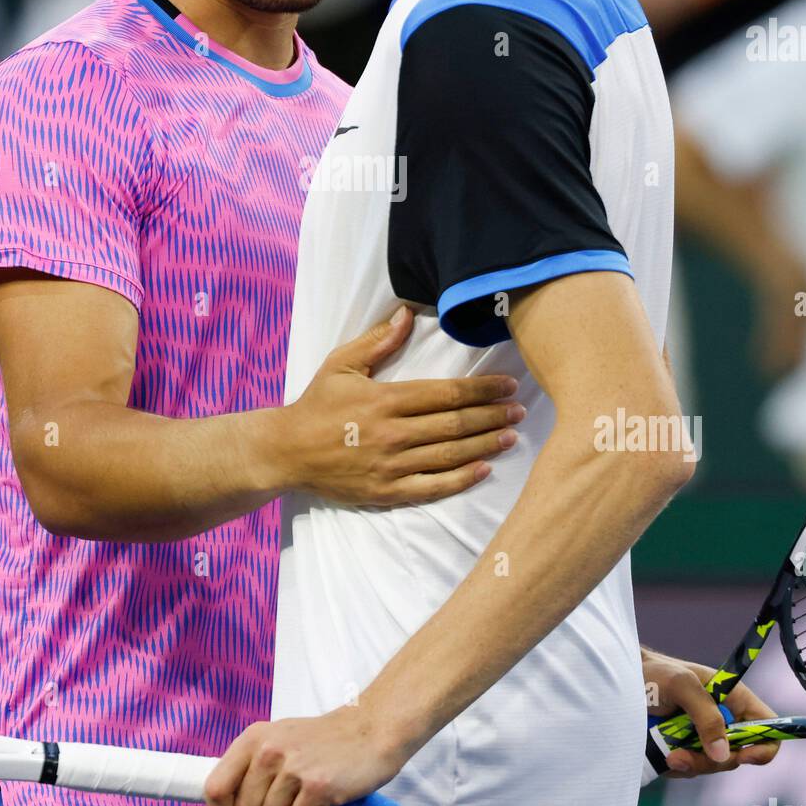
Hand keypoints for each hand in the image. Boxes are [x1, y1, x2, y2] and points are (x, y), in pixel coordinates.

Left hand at [204, 708, 402, 805]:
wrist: (370, 730)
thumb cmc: (321, 740)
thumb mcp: (278, 739)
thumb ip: (250, 766)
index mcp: (254, 738)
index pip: (215, 787)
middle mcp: (269, 750)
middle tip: (286, 795)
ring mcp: (293, 767)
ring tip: (304, 791)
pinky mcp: (317, 786)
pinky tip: (320, 795)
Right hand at [270, 306, 523, 507]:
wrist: (286, 452)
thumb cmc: (316, 405)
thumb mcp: (341, 364)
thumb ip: (377, 341)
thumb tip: (407, 314)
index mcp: (386, 399)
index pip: (446, 393)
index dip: (481, 390)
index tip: (507, 385)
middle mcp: (393, 433)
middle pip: (455, 424)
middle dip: (491, 416)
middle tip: (519, 411)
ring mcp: (392, 465)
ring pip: (450, 455)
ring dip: (485, 445)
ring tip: (510, 436)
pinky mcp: (387, 491)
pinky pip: (432, 487)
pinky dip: (461, 479)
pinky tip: (483, 469)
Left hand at [643, 647, 780, 776]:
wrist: (621, 681)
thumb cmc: (654, 672)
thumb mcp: (681, 684)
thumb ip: (705, 714)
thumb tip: (722, 753)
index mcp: (733, 699)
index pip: (767, 726)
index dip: (766, 744)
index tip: (746, 756)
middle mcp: (723, 720)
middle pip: (738, 755)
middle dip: (714, 760)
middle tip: (683, 753)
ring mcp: (704, 737)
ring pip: (712, 766)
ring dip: (691, 763)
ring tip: (668, 752)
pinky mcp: (685, 750)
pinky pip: (690, 769)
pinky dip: (678, 766)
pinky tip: (662, 752)